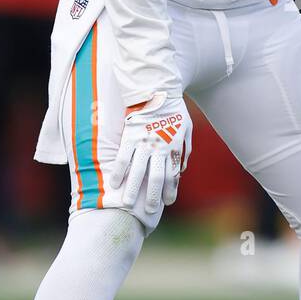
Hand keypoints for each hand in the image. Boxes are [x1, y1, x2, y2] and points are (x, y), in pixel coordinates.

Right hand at [109, 92, 191, 211]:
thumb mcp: (186, 128)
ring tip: (127, 205)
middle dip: (153, 196)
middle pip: (156, 177)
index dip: (171, 190)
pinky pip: (122, 157)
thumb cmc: (173, 109)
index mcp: (173, 147)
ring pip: (137, 171)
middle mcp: (159, 148)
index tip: (167, 201)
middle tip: (149, 210)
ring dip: (132, 190)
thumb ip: (185, 150)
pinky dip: (118, 172)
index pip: (173, 174)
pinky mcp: (130, 136)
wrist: (156, 89)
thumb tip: (182, 170)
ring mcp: (143, 143)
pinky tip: (114, 183)